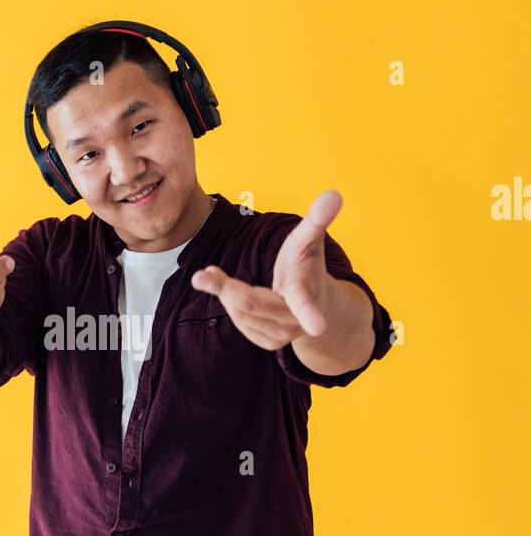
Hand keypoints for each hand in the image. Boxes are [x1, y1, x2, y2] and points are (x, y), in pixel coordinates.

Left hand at [190, 190, 341, 350]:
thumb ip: (317, 219)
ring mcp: (280, 336)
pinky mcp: (266, 342)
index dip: (310, 313)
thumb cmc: (308, 266)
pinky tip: (222, 286)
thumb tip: (334, 193)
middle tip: (200, 277)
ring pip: (240, 311)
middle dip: (225, 290)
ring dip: (222, 290)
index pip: (305, 302)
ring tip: (209, 274)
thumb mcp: (310, 240)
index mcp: (306, 294)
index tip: (317, 327)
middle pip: (252, 304)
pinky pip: (238, 318)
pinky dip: (225, 300)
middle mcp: (294, 321)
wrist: (315, 305)